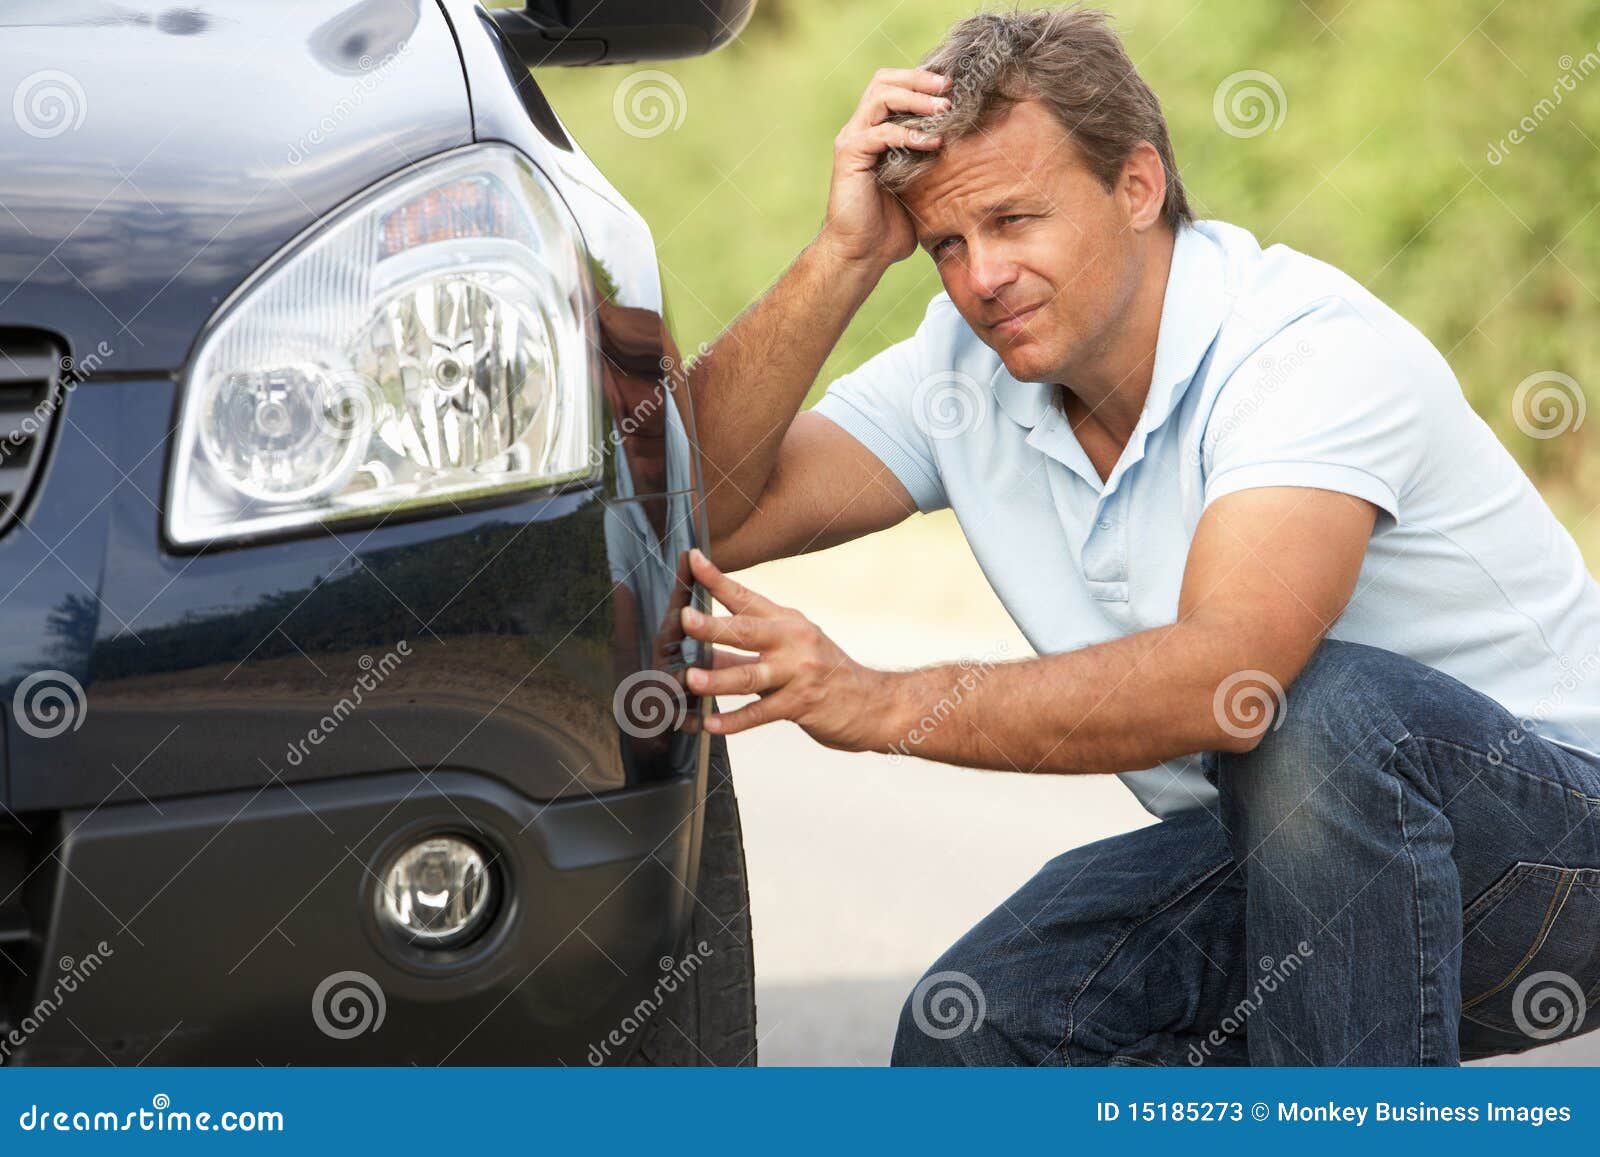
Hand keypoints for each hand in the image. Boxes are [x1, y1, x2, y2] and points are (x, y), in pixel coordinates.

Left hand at [678, 548, 890, 748]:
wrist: (871, 703)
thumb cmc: (823, 671)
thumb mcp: (793, 645)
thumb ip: (749, 646)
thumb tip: (698, 647)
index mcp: (786, 621)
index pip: (746, 597)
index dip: (717, 579)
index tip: (692, 560)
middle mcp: (793, 641)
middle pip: (746, 631)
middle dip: (713, 626)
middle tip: (685, 619)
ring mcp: (798, 673)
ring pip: (749, 675)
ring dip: (717, 679)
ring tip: (690, 680)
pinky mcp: (801, 704)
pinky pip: (760, 713)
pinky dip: (734, 721)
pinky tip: (710, 724)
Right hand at [820, 67, 951, 268]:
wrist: (861, 253)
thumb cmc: (891, 226)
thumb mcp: (920, 185)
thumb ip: (933, 160)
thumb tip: (973, 148)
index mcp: (874, 130)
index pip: (894, 86)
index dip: (922, 79)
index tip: (955, 85)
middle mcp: (859, 129)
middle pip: (884, 81)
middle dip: (920, 79)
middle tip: (950, 87)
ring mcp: (853, 141)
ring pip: (880, 97)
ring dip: (916, 98)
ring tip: (944, 108)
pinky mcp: (850, 157)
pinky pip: (880, 133)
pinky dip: (908, 133)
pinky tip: (932, 143)